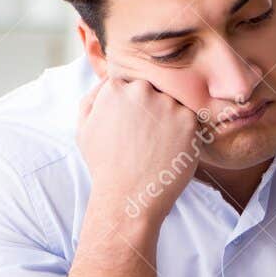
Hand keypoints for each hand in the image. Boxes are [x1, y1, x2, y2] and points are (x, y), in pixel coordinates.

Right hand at [76, 72, 203, 223]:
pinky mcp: (189, 120)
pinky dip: (184, 135)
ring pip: (174, 105)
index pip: (132, 85)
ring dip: (170, 121)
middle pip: (154, 91)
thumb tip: (109, 78)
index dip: (134, 108)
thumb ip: (93, 96)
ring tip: (157, 148)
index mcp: (115, 87)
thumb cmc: (104, 166)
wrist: (128, 198)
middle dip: (153, 111)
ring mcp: (168, 104)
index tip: (132, 128)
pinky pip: (191, 121)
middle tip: (146, 139)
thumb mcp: (84, 127)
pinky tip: (170, 152)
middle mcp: (142, 90)